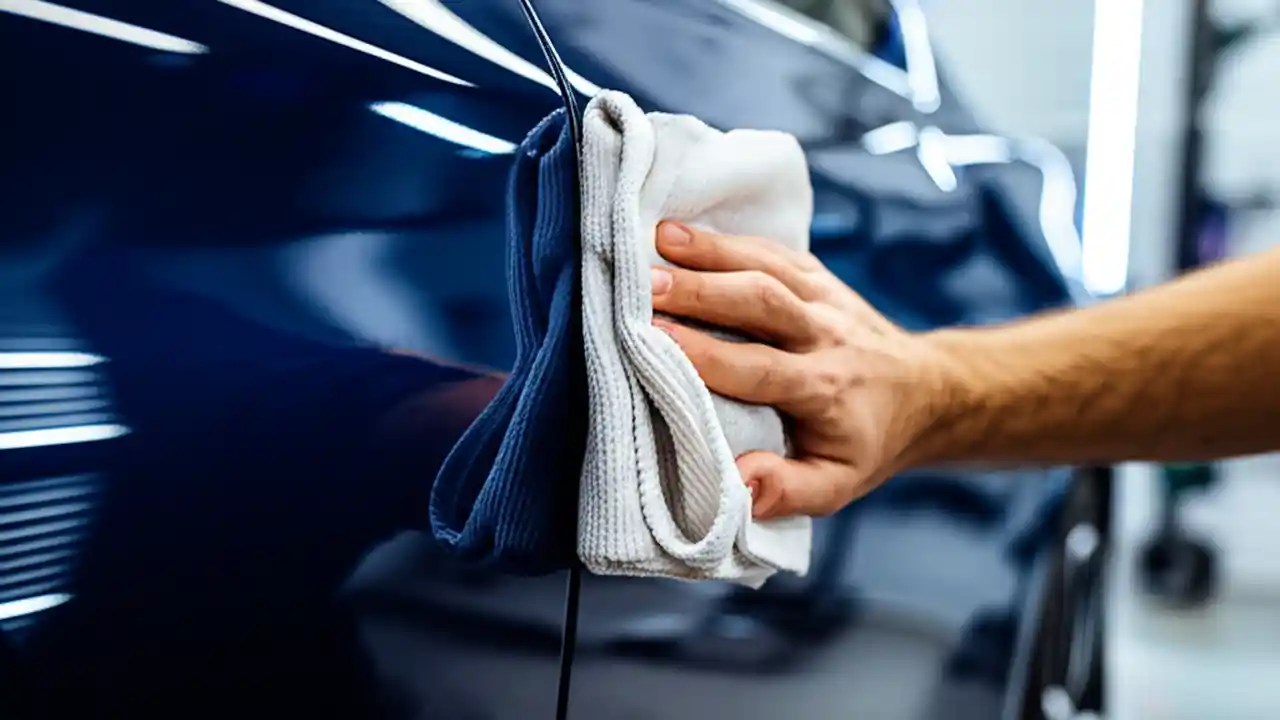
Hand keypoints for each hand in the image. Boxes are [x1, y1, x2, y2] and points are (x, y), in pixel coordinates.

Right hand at [650, 222, 957, 518]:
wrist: (925, 393)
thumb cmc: (866, 443)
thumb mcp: (837, 484)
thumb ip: (789, 490)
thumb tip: (738, 484)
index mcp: (824, 389)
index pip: (757, 367)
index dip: (704, 353)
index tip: (653, 339)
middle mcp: (826, 336)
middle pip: (761, 302)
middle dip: (700, 289)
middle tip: (645, 283)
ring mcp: (825, 299)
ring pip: (768, 266)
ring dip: (710, 250)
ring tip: (658, 239)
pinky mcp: (820, 278)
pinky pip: (775, 251)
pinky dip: (729, 238)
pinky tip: (683, 233)